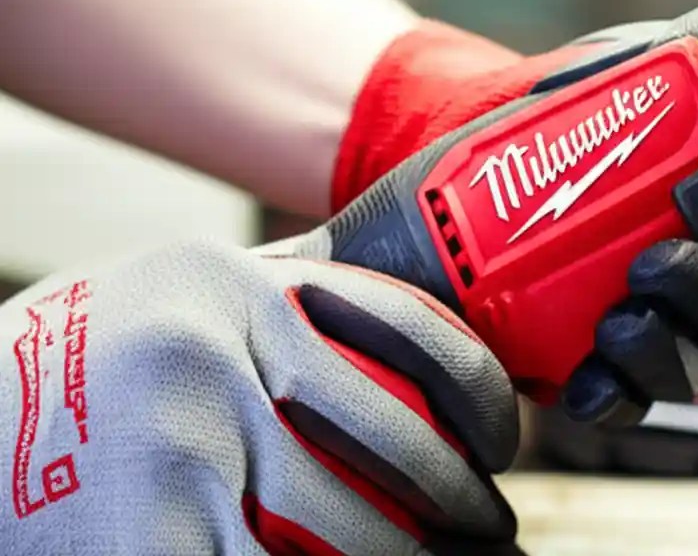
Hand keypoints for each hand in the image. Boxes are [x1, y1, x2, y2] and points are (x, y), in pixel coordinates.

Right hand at [0, 241, 517, 553]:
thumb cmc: (83, 368)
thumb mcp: (176, 299)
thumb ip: (276, 300)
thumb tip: (395, 323)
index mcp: (233, 281)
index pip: (409, 326)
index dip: (483, 393)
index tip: (501, 442)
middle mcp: (210, 352)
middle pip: (397, 443)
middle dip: (467, 508)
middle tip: (494, 534)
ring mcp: (173, 449)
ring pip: (354, 534)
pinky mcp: (145, 539)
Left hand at [328, 21, 697, 424]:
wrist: (462, 160)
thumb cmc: (556, 115)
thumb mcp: (615, 70)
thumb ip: (667, 61)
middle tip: (659, 264)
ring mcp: (660, 326)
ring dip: (669, 347)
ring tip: (620, 319)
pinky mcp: (603, 365)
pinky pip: (626, 402)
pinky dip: (612, 394)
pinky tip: (586, 378)